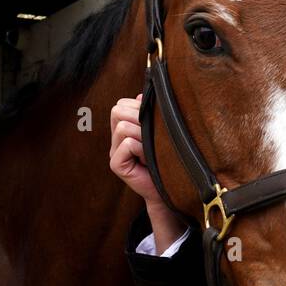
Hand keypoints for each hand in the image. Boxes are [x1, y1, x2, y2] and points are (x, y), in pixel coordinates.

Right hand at [110, 94, 188, 249]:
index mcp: (124, 128)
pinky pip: (126, 143)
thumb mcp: (161, 131)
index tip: (152, 124)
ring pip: (123, 126)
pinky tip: (148, 159)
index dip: (137, 108)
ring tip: (151, 150)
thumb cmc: (169, 158)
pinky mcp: (116, 164)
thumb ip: (151, 113)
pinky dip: (140, 148)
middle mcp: (116, 138)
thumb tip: (143, 95)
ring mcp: (114, 151)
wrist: (172, 189)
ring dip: (142, 136)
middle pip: (118, 110)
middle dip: (139, 119)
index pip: (121, 104)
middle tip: (152, 137)